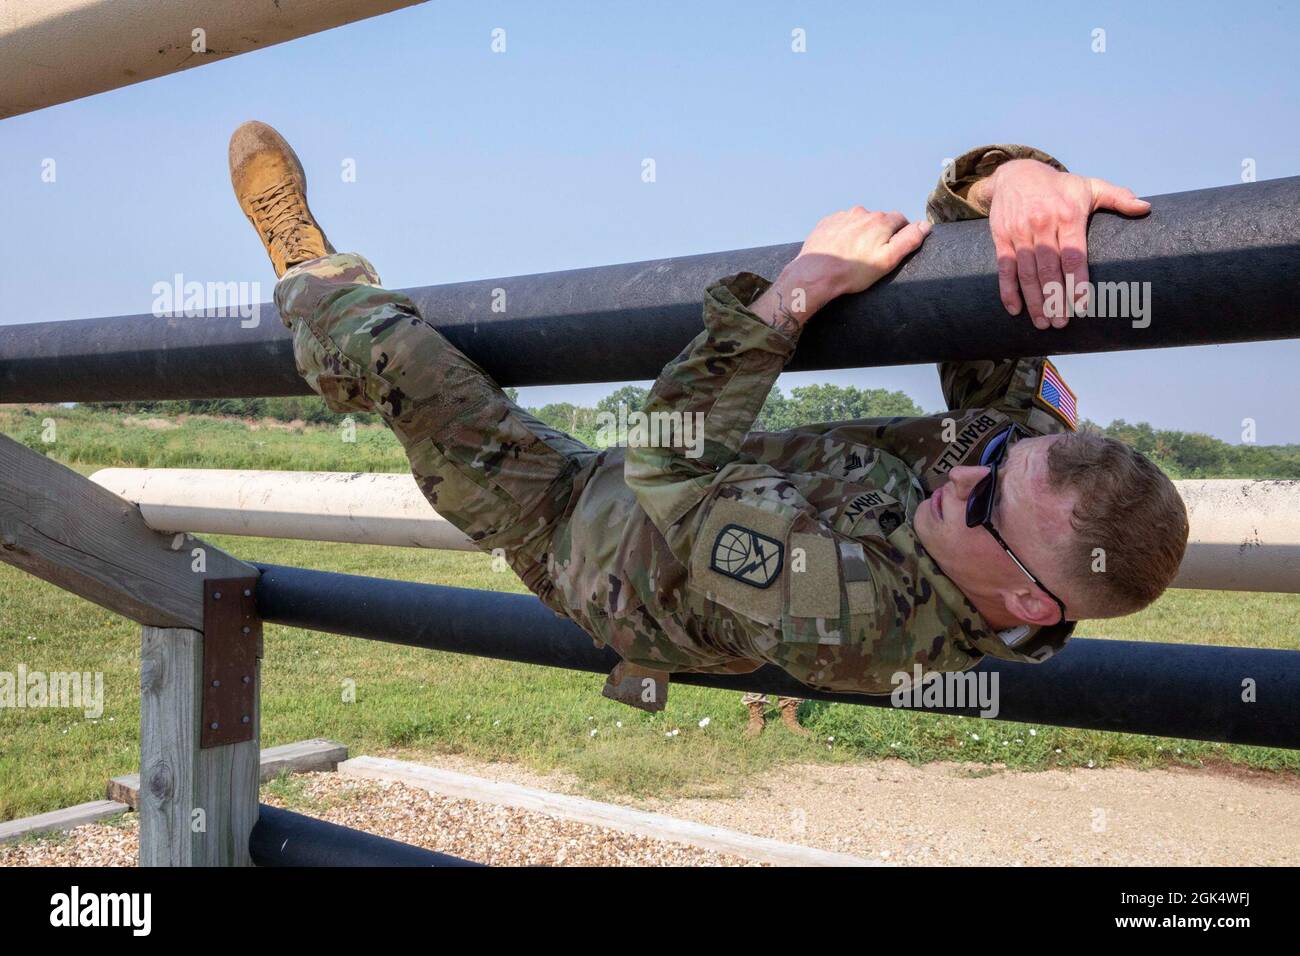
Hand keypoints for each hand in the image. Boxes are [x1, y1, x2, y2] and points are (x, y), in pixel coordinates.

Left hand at [752, 207, 930, 330]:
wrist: (815, 275)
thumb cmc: (853, 272)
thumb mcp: (888, 260)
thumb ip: (909, 240)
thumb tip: (926, 225)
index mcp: (881, 220)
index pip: (901, 220)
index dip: (900, 235)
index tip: (892, 251)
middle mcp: (862, 212)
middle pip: (879, 220)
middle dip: (879, 234)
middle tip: (871, 257)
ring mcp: (842, 216)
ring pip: (859, 222)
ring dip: (860, 233)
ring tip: (853, 255)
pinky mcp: (826, 223)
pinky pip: (841, 225)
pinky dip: (843, 235)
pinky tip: (839, 250)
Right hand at [973, 160, 1150, 328]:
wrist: (1016, 173)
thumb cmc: (1059, 187)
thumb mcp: (1089, 186)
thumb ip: (1118, 197)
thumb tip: (1145, 208)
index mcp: (1067, 215)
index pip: (1074, 255)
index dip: (1077, 282)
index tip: (1082, 305)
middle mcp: (1042, 224)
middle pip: (1049, 269)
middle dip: (1054, 299)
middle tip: (1061, 323)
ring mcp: (1020, 232)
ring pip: (1026, 272)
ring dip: (1034, 301)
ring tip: (1043, 323)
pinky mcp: (1001, 237)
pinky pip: (1004, 268)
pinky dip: (1007, 290)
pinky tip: (1014, 309)